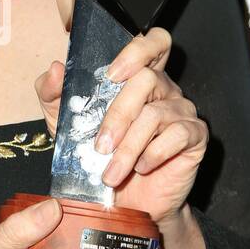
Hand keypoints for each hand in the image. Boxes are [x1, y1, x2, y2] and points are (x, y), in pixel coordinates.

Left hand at [34, 28, 208, 226]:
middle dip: (119, 113)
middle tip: (101, 145)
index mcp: (136, 79)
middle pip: (148, 78)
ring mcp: (182, 111)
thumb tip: (56, 68)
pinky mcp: (195, 137)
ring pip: (156, 114)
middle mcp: (164, 89)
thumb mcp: (65, 126)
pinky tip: (141, 168)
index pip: (153, 43)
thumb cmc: (96, 159)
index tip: (113, 74)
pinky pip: (178, 135)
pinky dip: (153, 154)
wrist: (122, 205)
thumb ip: (54, 94)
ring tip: (111, 173)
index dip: (137, 50)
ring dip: (129, 147)